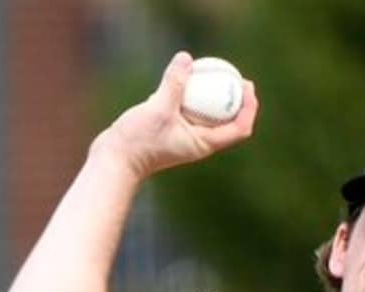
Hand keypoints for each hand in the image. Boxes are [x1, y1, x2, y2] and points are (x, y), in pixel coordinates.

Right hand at [90, 51, 259, 180]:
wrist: (114, 159)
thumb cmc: (138, 141)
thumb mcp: (157, 108)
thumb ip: (173, 84)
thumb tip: (186, 58)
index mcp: (205, 143)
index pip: (240, 129)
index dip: (249, 108)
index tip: (247, 86)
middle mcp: (200, 142)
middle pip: (230, 121)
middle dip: (238, 100)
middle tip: (238, 77)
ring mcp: (187, 137)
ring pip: (210, 116)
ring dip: (217, 97)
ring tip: (217, 74)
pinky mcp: (173, 130)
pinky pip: (191, 111)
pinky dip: (194, 96)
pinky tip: (187, 78)